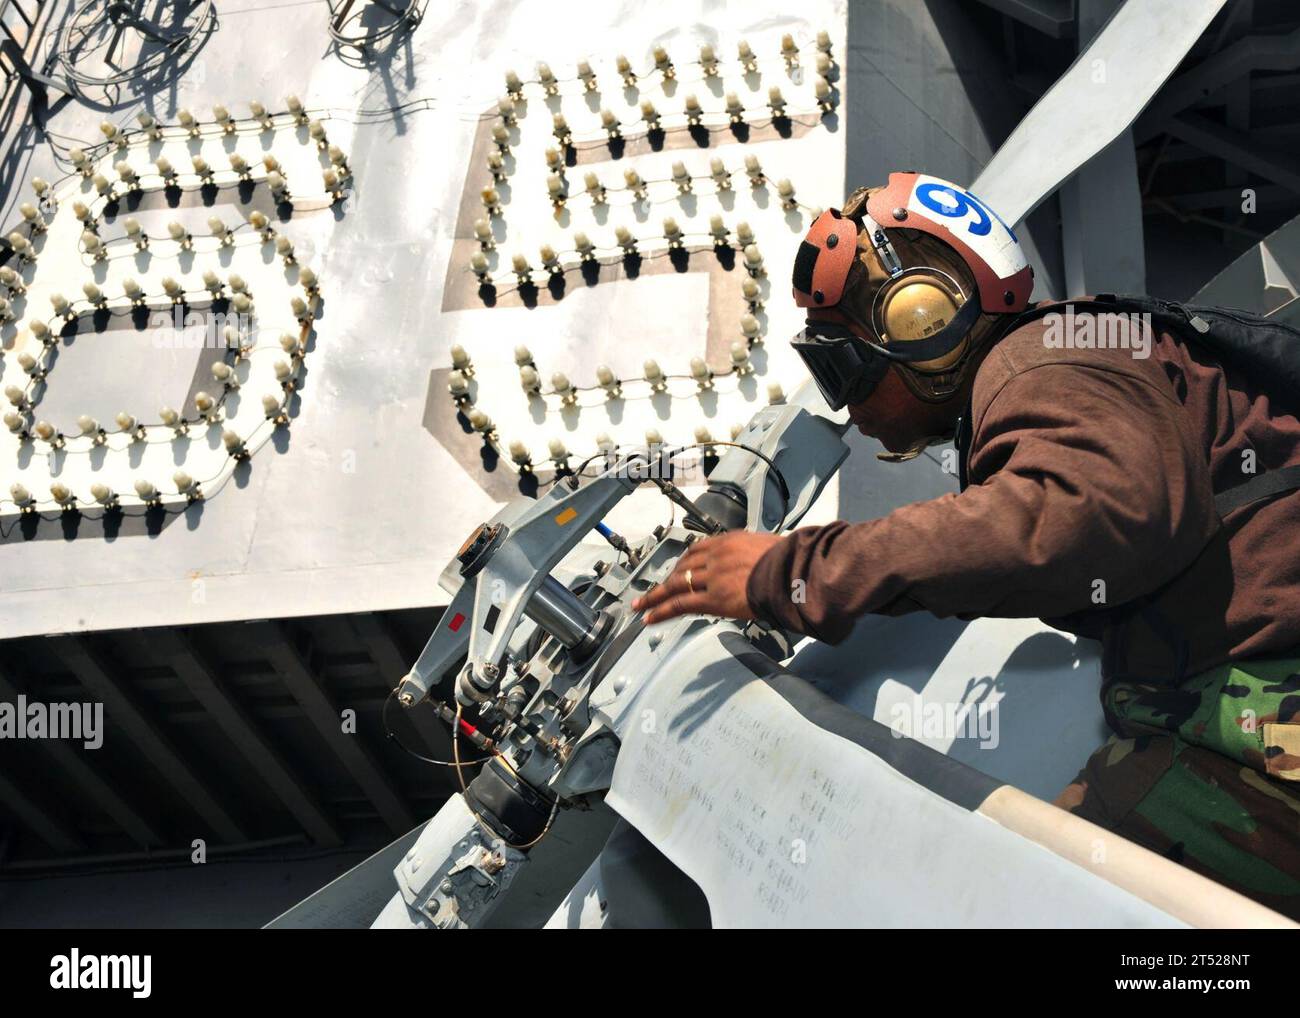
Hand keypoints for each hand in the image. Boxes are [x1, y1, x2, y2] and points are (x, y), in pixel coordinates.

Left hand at [631, 532, 782, 624]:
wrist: (793, 573)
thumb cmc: (791, 562)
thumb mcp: (769, 547)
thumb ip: (756, 554)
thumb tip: (760, 562)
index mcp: (729, 541)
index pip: (698, 549)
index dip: (683, 562)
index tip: (676, 569)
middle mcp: (716, 556)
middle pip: (683, 567)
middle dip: (666, 579)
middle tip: (652, 590)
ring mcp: (712, 577)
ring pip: (676, 586)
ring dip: (656, 596)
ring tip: (641, 606)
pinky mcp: (713, 598)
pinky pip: (681, 604)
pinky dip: (662, 610)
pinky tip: (650, 617)